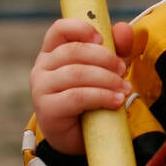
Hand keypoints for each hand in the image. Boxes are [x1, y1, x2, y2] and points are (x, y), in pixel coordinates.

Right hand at [29, 18, 139, 155]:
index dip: (81, 28)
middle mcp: (42, 67)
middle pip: (73, 51)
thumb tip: (123, 28)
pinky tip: (116, 101)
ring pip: (77, 73)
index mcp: (53, 51)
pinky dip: (101, 96)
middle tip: (123, 69)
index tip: (102, 39)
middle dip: (104, 58)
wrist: (80, 137)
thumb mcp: (108, 69)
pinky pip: (77, 96)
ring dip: (107, 79)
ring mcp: (41, 88)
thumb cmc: (91, 97)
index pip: (60, 29)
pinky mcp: (47, 109)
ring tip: (125, 89)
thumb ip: (117, 47)